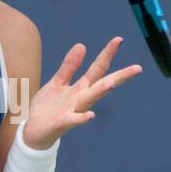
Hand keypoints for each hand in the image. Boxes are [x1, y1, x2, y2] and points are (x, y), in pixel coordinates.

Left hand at [20, 37, 142, 149]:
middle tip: (138, 68)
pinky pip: (74, 120)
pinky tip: (91, 115)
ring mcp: (74, 111)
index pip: (98, 68)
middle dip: (120, 76)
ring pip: (90, 100)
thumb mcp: (58, 82)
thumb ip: (69, 66)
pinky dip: (83, 118)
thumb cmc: (47, 108)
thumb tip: (82, 45)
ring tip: (112, 83)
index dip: (107, 54)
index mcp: (81, 88)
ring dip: (101, 92)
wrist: (33, 131)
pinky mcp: (62, 123)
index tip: (119, 39)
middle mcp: (81, 99)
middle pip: (103, 84)